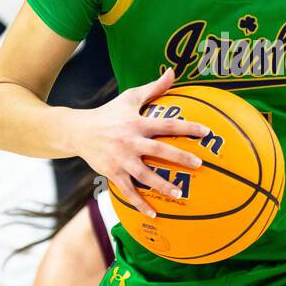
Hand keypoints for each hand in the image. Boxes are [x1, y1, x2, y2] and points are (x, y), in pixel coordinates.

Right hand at [74, 66, 209, 217]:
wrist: (78, 131)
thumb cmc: (109, 113)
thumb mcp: (130, 98)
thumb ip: (154, 88)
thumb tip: (173, 72)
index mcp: (137, 123)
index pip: (166, 124)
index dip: (186, 127)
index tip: (206, 132)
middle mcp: (130, 141)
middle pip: (158, 150)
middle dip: (179, 157)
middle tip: (198, 164)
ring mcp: (121, 159)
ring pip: (144, 174)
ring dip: (162, 185)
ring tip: (180, 194)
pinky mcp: (112, 173)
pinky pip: (128, 191)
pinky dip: (140, 203)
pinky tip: (154, 214)